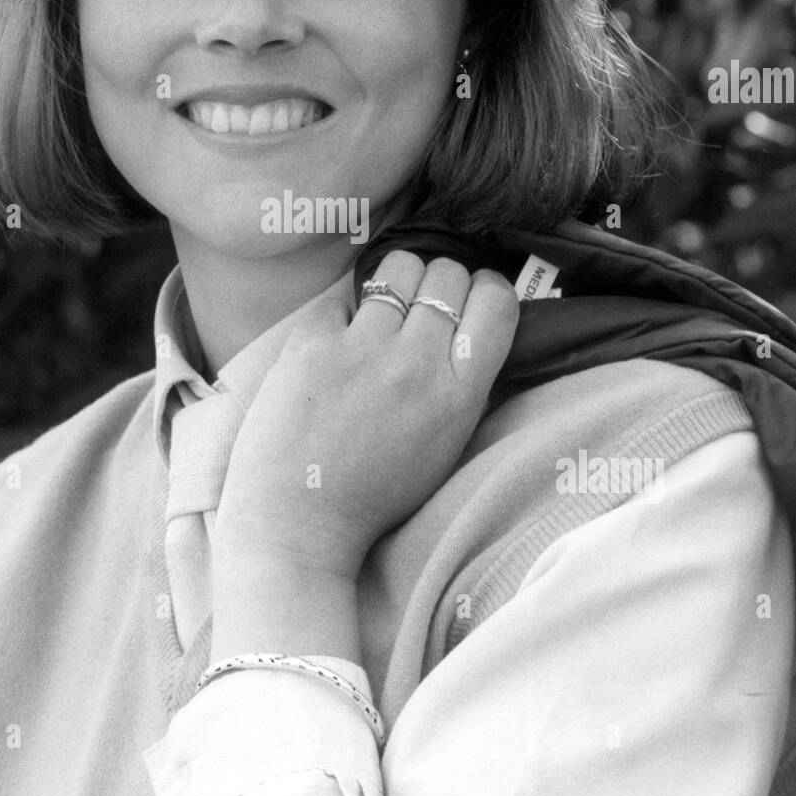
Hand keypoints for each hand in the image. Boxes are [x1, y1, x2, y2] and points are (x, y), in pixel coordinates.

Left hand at [214, 251, 519, 582]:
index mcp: (460, 394)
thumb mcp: (446, 446)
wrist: (298, 526)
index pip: (497, 302)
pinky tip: (333, 346)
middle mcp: (418, 362)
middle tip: (418, 307)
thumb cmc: (373, 497)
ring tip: (379, 312)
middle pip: (448, 274)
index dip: (484, 288)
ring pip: (398, 269)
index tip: (467, 298)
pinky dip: (339, 316)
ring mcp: (364, 348)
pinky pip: (340, 298)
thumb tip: (468, 327)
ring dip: (393, 284)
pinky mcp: (313, 344)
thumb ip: (462, 387)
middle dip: (437, 282)